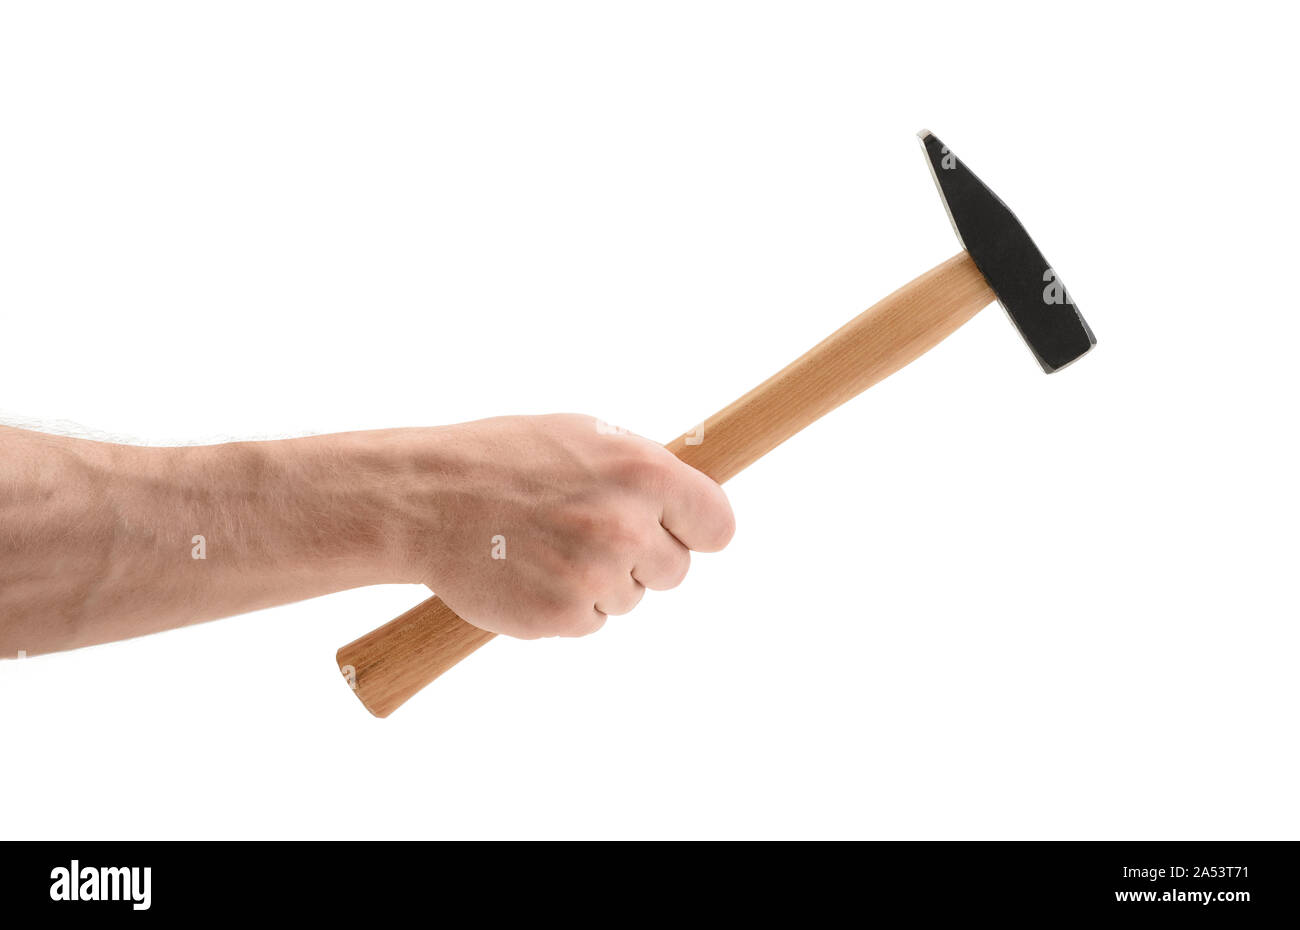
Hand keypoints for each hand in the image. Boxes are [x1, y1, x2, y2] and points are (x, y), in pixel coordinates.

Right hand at [392, 414, 734, 638]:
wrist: (424, 498)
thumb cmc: (503, 459)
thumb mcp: (583, 437)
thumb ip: (642, 471)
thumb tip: (690, 501)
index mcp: (642, 471)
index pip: (717, 525)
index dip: (697, 531)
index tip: (680, 533)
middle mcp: (626, 524)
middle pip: (675, 570)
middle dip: (642, 560)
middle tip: (589, 535)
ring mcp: (594, 575)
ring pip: (630, 599)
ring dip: (600, 584)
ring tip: (547, 548)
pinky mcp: (561, 616)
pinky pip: (589, 624)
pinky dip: (565, 607)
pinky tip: (529, 573)